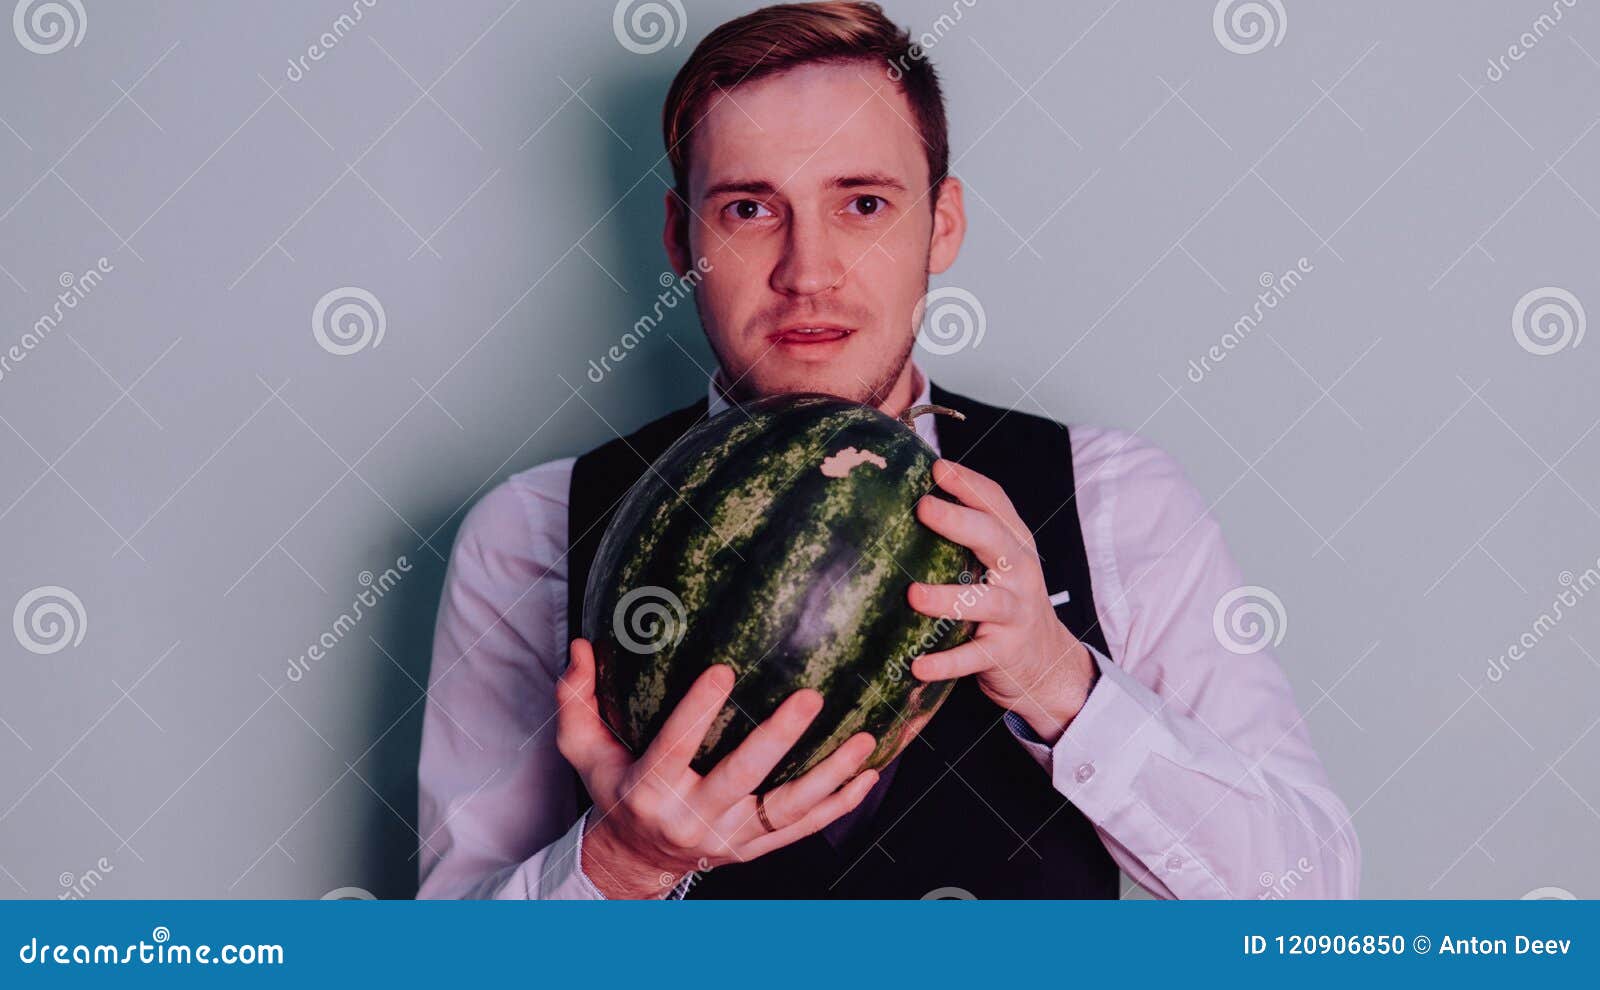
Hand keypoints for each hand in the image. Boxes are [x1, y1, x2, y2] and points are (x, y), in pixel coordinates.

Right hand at [556, 638, 878, 898]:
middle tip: (810, 697)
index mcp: (650, 790)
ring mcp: (731, 836)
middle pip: (741, 777)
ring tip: (864, 738)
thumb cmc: (615, 790)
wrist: (635, 860)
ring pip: (787, 808)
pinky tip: (870, 775)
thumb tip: (581, 646)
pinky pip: (805, 828)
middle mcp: (693, 817)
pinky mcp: (757, 848)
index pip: (675, 748)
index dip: (698, 710)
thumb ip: (577, 699)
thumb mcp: (584, 750)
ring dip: (829, 775)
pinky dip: (840, 804)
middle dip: (778, 738)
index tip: (723, 669)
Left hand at [906, 459, 1097, 744]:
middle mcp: (1019, 572)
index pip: (996, 503)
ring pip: (984, 601)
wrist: (1048, 663)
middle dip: (959, 521)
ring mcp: (1015, 612)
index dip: (968, 484)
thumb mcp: (1000, 561)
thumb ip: (969, 532)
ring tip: (914, 595)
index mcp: (1014, 543)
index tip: (936, 468)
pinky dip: (946, 662)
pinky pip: (974, 656)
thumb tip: (916, 496)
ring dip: (948, 598)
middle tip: (924, 508)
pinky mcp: (1006, 652)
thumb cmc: (1008, 601)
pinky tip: (918, 665)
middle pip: (994, 539)